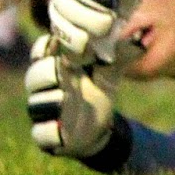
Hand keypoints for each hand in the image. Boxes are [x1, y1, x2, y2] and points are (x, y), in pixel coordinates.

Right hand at [25, 35, 117, 157]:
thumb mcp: (109, 71)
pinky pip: (40, 133)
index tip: (61, 43)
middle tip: (65, 71)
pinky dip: (50, 130)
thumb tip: (139, 39)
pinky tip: (62, 127)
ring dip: (51, 100)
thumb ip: (117, 55)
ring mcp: (44, 111)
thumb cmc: (98, 90)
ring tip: (66, 98)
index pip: (41, 50)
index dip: (47, 46)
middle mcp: (46, 87)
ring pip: (35, 103)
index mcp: (57, 66)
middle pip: (34, 75)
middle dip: (47, 72)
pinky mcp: (46, 135)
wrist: (98, 126)